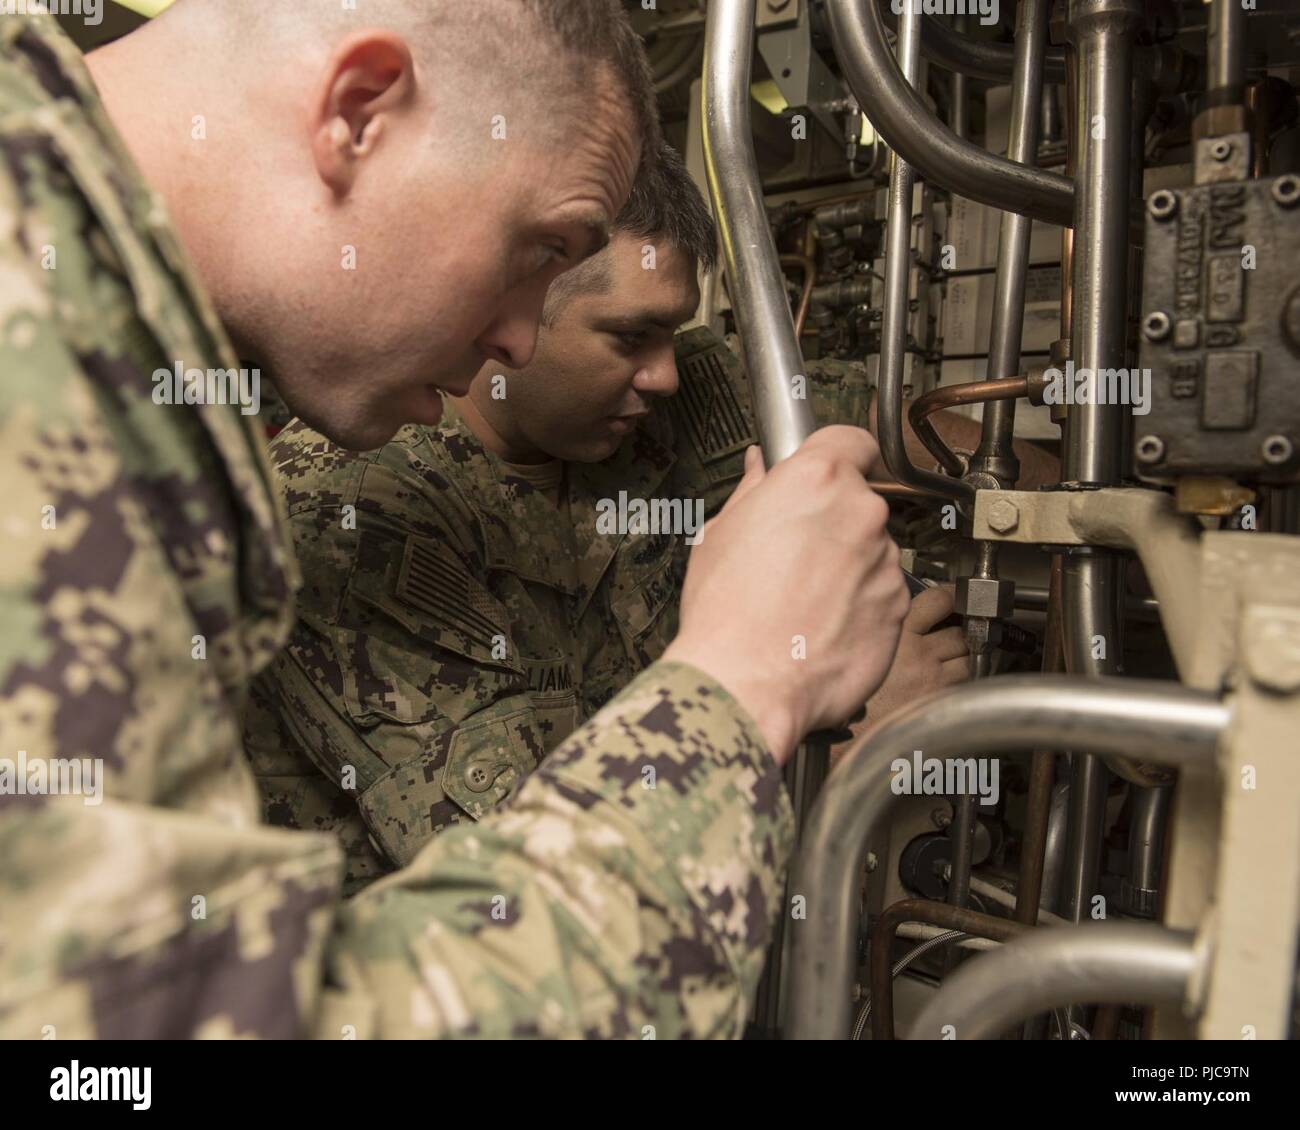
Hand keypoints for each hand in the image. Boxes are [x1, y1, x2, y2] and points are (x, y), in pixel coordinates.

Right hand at [664, 427, 909, 765]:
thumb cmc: (725, 612)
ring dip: (849, 567)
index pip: (852, 439)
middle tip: (794, 555)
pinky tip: (822, 627)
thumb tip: (760, 468)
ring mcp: (886, 562)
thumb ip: (753, 491)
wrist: (746, 684)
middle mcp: (862, 512)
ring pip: (872, 551)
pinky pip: (883, 595)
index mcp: (816, 479)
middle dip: (834, 522)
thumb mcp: (719, 535)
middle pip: (859, 502)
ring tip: (804, 601)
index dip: (839, 456)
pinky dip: (861, 606)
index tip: (829, 472)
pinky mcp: (899, 608)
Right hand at [831, 585, 969, 765]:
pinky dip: (963, 677)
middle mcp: (919, 653)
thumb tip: (906, 617)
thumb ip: (886, 631)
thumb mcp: (864, 652)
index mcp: (896, 634)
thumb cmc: (854, 700)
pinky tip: (947, 681)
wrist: (855, 740)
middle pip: (959, 630)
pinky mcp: (944, 699)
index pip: (939, 600)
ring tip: (948, 660)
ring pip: (969, 655)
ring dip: (964, 655)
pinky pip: (968, 680)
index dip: (950, 596)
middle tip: (951, 633)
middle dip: (958, 631)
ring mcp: (936, 677)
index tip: (952, 597)